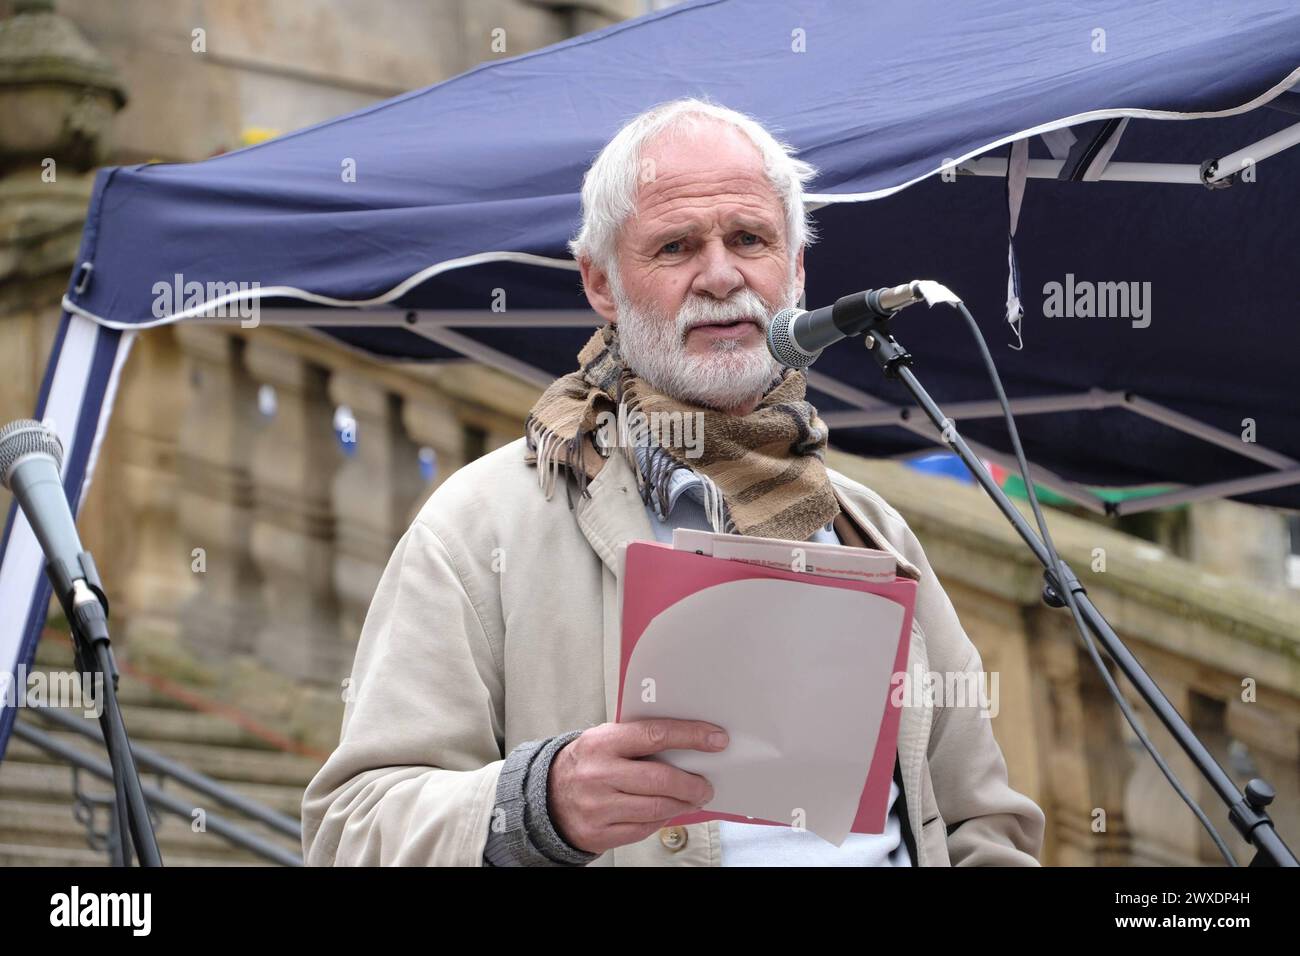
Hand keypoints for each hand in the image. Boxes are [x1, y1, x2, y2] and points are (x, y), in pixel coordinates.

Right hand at [547, 719, 726, 853]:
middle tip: (706, 784)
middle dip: (692, 783)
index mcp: (602, 743)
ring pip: (656, 808)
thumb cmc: (586, 763)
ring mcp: (598, 806)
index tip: (716, 739)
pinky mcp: (599, 833)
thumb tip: (687, 745)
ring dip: (682, 804)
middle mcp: (599, 774)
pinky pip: (643, 828)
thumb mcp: (605, 740)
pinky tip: (668, 812)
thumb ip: (639, 739)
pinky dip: (662, 820)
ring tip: (693, 799)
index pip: (655, 734)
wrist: (546, 796)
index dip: (691, 736)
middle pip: (661, 779)